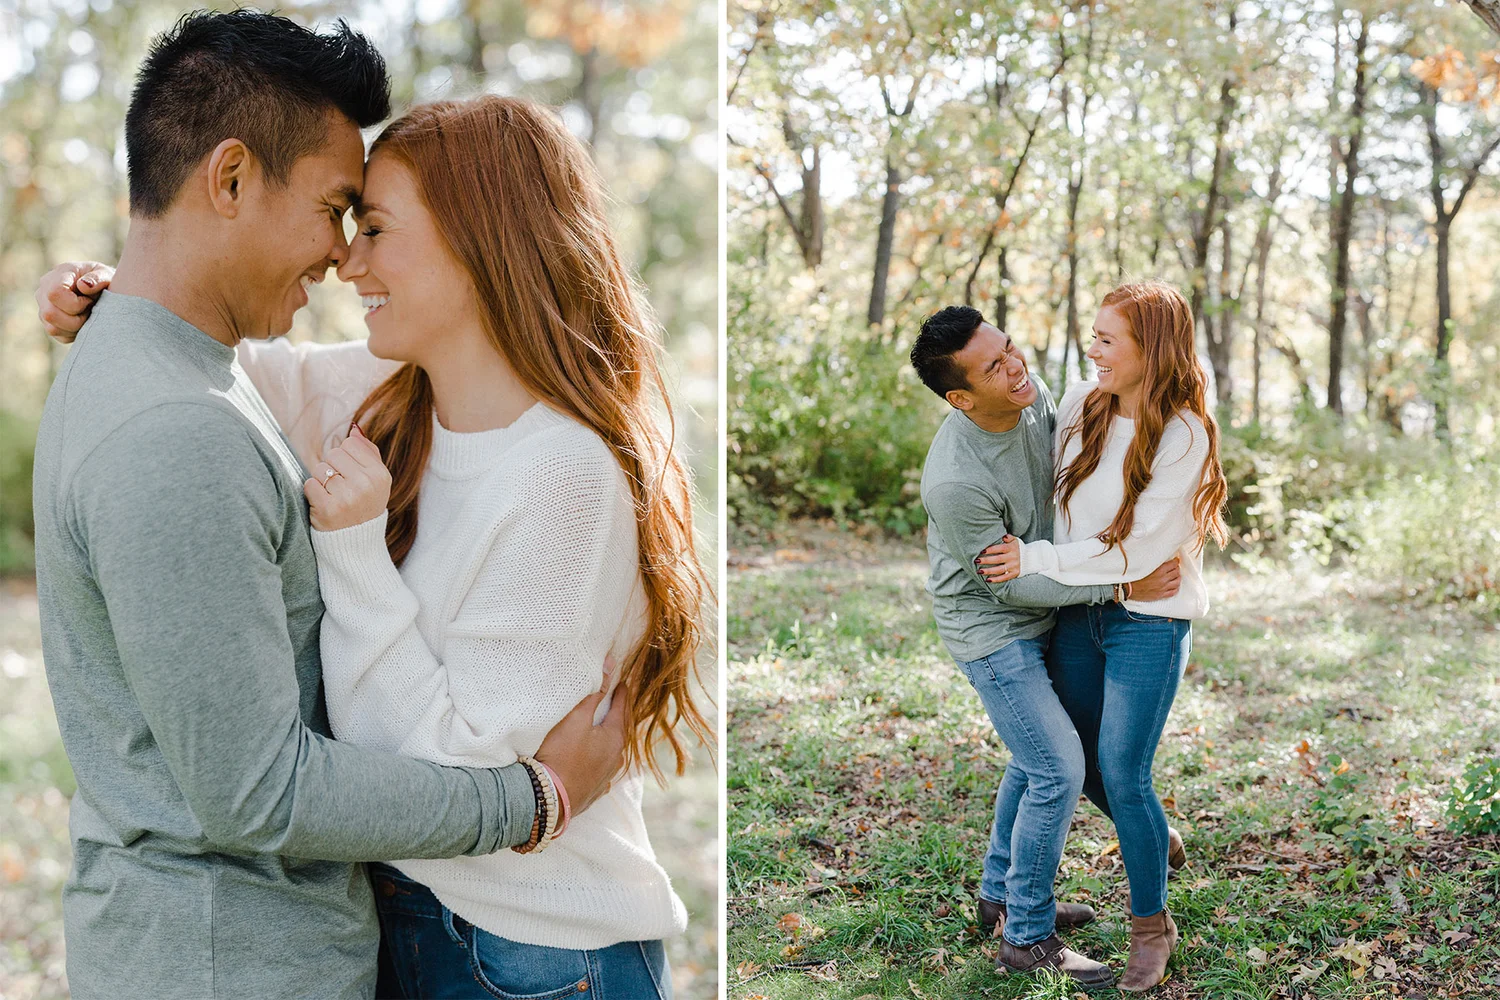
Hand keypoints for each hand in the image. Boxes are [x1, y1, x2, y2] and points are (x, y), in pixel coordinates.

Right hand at [37, 261, 113, 341]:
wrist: (101, 290)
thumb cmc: (103, 281)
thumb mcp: (106, 274)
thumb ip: (98, 278)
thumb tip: (83, 285)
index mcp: (58, 275)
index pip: (55, 293)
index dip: (75, 303)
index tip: (90, 301)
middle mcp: (44, 291)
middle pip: (50, 314)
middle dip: (76, 319)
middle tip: (90, 311)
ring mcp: (43, 307)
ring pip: (52, 328)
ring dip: (75, 327)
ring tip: (87, 315)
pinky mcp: (47, 322)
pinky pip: (57, 335)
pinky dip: (73, 333)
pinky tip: (83, 322)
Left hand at [302, 425, 391, 530]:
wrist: (355, 544)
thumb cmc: (364, 506)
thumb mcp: (376, 481)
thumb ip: (368, 452)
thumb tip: (353, 430)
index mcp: (380, 475)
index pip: (350, 444)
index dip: (345, 458)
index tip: (350, 475)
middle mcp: (366, 485)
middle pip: (334, 453)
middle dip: (332, 467)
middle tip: (339, 487)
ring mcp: (347, 497)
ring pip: (320, 468)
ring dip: (320, 480)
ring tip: (331, 495)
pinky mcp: (328, 509)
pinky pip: (310, 484)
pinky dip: (312, 492)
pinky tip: (322, 502)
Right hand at [535, 656, 626, 815]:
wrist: (548, 799)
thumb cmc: (561, 755)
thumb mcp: (576, 719)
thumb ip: (594, 693)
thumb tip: (609, 667)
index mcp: (615, 739)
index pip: (622, 709)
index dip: (621, 694)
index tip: (622, 683)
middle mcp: (616, 759)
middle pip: (619, 731)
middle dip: (617, 716)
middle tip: (615, 703)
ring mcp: (605, 778)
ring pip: (612, 753)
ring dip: (609, 740)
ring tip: (604, 730)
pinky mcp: (593, 792)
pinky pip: (601, 772)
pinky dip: (599, 762)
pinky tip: (596, 763)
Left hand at [975, 535, 1020, 582]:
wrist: (1030, 558)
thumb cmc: (1018, 548)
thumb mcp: (1015, 540)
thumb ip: (1009, 537)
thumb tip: (1003, 537)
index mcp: (1012, 548)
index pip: (1000, 548)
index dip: (991, 550)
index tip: (981, 551)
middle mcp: (1013, 557)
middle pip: (998, 559)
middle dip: (986, 560)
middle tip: (976, 561)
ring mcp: (1014, 566)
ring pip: (999, 570)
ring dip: (988, 571)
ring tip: (979, 571)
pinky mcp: (1014, 573)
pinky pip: (1004, 578)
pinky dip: (996, 579)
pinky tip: (987, 579)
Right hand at [1129, 557, 1181, 601]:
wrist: (1127, 588)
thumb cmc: (1134, 576)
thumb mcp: (1144, 565)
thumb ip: (1155, 562)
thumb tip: (1161, 558)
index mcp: (1159, 570)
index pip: (1173, 564)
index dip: (1176, 561)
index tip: (1176, 560)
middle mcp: (1163, 579)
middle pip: (1176, 572)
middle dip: (1176, 569)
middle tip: (1174, 567)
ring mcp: (1163, 588)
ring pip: (1177, 582)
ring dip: (1177, 578)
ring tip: (1175, 576)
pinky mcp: (1161, 595)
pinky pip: (1173, 592)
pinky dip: (1176, 588)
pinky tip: (1174, 586)